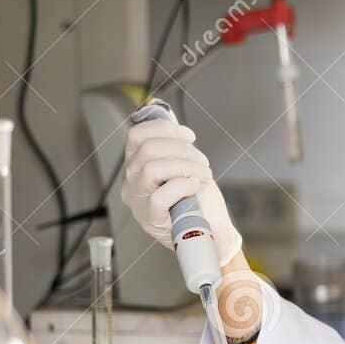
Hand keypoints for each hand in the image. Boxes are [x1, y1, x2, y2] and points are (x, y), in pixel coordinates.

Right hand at [120, 110, 242, 264]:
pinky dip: (183, 184)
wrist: (213, 233)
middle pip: (147, 149)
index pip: (136, 136)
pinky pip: (161, 194)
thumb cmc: (198, 200)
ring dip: (186, 166)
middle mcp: (130, 183)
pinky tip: (195, 187)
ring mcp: (137, 202)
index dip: (164, 129)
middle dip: (182, 149)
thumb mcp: (184, 164)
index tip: (190, 136)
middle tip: (201, 162)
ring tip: (203, 175)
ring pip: (152, 168)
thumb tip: (161, 109)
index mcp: (135, 166)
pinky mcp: (150, 218)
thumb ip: (171, 140)